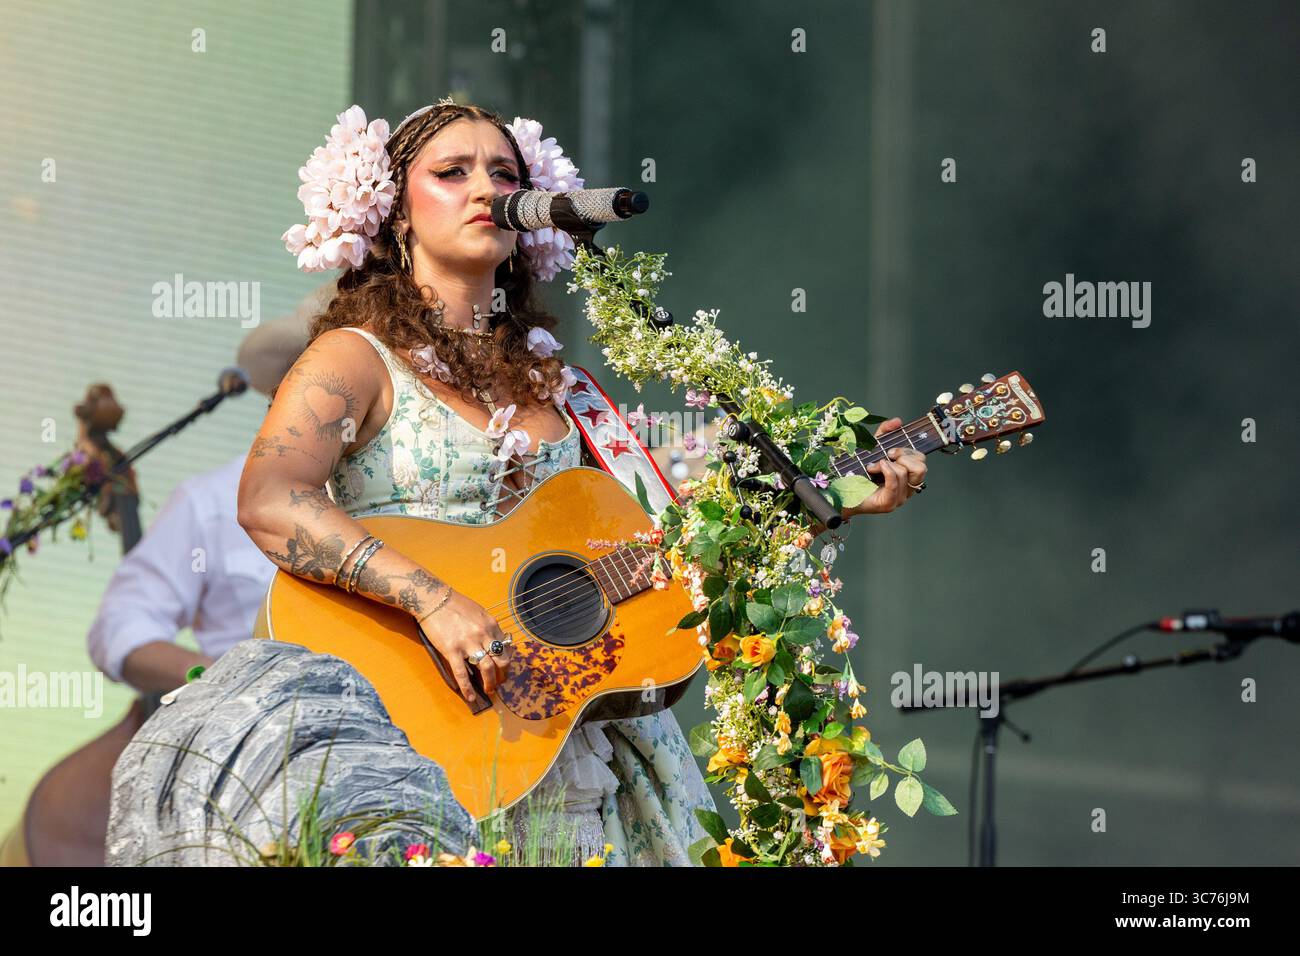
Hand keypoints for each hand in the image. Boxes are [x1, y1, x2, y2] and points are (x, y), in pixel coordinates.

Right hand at [415, 589, 510, 704]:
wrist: (433, 599)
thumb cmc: (455, 605)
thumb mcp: (478, 612)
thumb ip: (488, 627)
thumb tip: (495, 642)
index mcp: (491, 624)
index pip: (505, 648)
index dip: (507, 662)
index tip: (505, 669)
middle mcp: (483, 634)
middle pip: (500, 660)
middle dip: (503, 675)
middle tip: (500, 683)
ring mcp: (468, 643)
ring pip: (486, 668)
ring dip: (490, 683)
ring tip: (489, 690)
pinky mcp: (452, 650)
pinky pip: (462, 673)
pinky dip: (467, 688)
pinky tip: (470, 697)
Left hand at [851, 417, 927, 515]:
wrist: (839, 490)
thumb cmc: (856, 472)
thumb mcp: (872, 447)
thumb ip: (885, 432)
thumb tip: (898, 421)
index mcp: (907, 477)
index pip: (921, 460)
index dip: (908, 451)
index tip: (891, 450)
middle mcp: (906, 489)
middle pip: (921, 468)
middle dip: (903, 456)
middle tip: (886, 456)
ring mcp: (899, 498)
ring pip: (905, 473)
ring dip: (887, 464)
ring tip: (873, 467)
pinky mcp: (888, 503)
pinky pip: (895, 482)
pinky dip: (886, 471)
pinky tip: (875, 468)